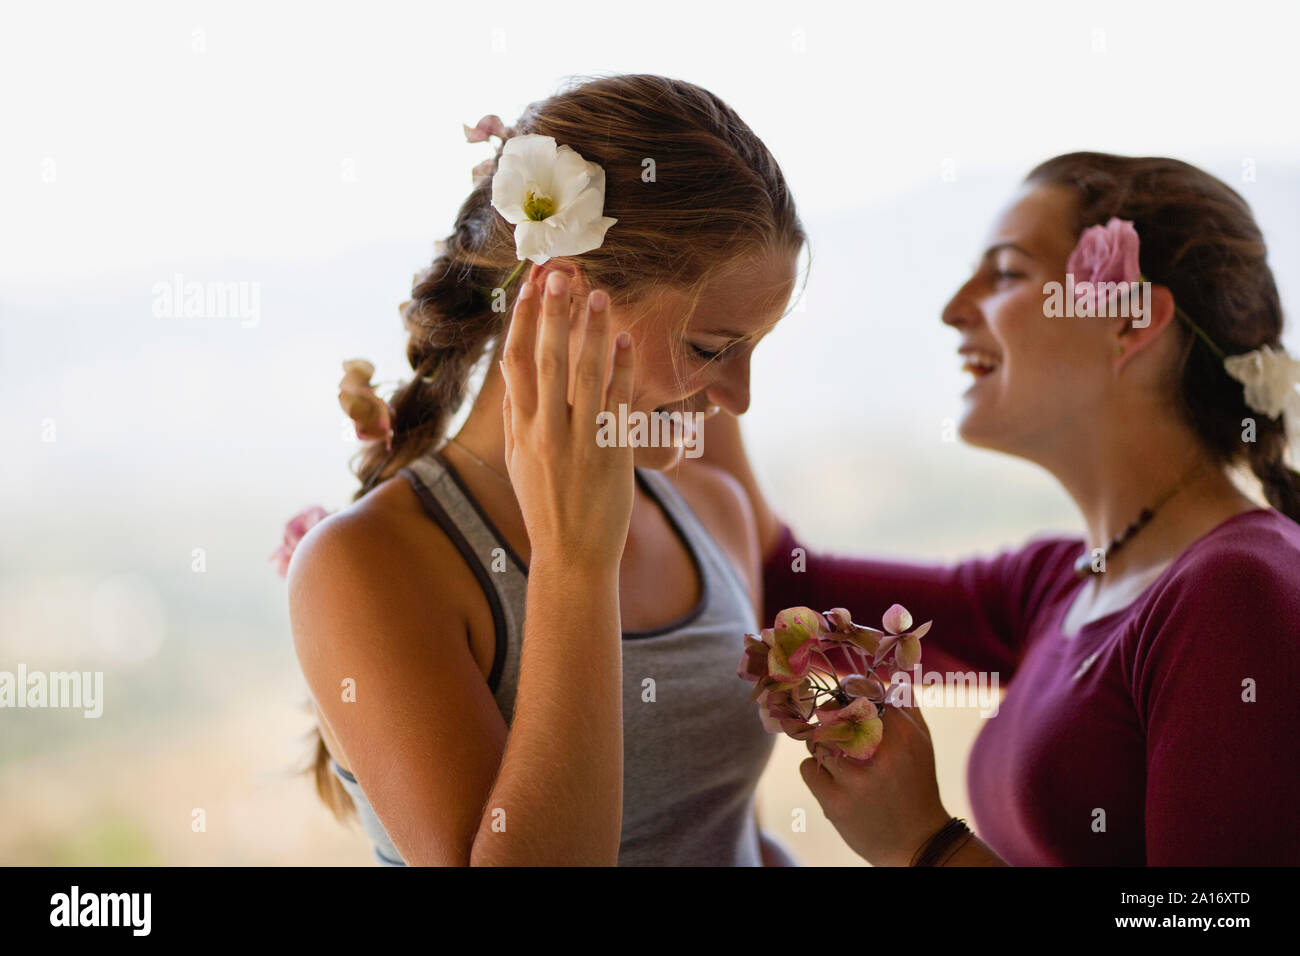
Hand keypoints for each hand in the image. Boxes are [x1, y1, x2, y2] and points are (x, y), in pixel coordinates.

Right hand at [498, 271, 635, 570]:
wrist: (572, 556)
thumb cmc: (545, 506)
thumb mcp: (517, 459)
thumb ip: (514, 416)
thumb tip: (512, 373)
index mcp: (519, 429)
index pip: (516, 363)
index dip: (522, 322)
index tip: (530, 288)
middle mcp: (545, 431)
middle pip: (547, 358)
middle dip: (553, 313)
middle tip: (560, 273)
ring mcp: (579, 441)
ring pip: (584, 373)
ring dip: (592, 330)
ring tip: (599, 294)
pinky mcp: (611, 452)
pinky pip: (617, 400)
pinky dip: (622, 368)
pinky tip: (626, 339)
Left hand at [799, 700, 950, 865]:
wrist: (918, 842)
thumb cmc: (917, 784)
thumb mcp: (921, 742)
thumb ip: (904, 705)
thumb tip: (884, 677)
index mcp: (904, 735)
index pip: (862, 693)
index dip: (849, 693)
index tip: (845, 699)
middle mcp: (880, 755)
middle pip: (832, 713)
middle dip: (830, 717)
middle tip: (835, 725)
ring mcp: (855, 780)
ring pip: (817, 740)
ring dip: (823, 745)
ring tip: (838, 756)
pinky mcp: (835, 803)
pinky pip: (806, 766)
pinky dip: (814, 769)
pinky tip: (832, 778)